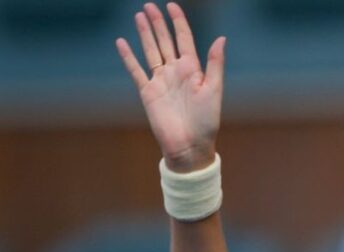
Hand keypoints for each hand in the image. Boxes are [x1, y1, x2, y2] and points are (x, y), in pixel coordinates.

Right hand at [116, 2, 225, 172]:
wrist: (190, 146)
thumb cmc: (206, 122)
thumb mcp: (214, 90)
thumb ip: (215, 64)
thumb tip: (221, 38)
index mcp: (192, 69)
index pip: (183, 39)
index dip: (178, 21)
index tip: (171, 6)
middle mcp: (175, 72)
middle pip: (164, 41)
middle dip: (158, 23)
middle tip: (149, 5)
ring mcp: (161, 81)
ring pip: (150, 51)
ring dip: (145, 34)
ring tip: (139, 16)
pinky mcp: (148, 93)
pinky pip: (136, 71)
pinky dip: (128, 57)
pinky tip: (122, 43)